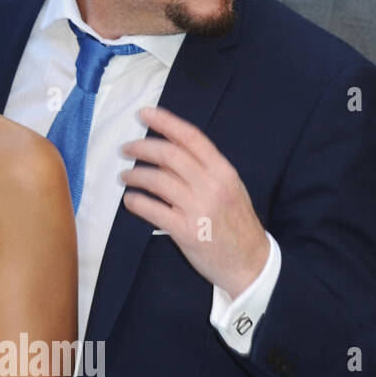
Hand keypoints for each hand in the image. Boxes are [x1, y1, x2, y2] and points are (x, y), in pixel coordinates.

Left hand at [121, 106, 268, 296]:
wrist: (250, 263)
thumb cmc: (235, 222)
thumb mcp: (229, 188)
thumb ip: (204, 169)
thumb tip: (168, 152)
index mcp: (223, 171)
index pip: (191, 137)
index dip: (165, 122)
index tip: (145, 113)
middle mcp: (211, 185)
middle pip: (169, 154)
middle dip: (141, 147)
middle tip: (126, 148)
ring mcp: (198, 208)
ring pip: (156, 180)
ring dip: (134, 175)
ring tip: (125, 176)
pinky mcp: (185, 231)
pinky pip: (151, 209)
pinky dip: (135, 201)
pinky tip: (130, 200)